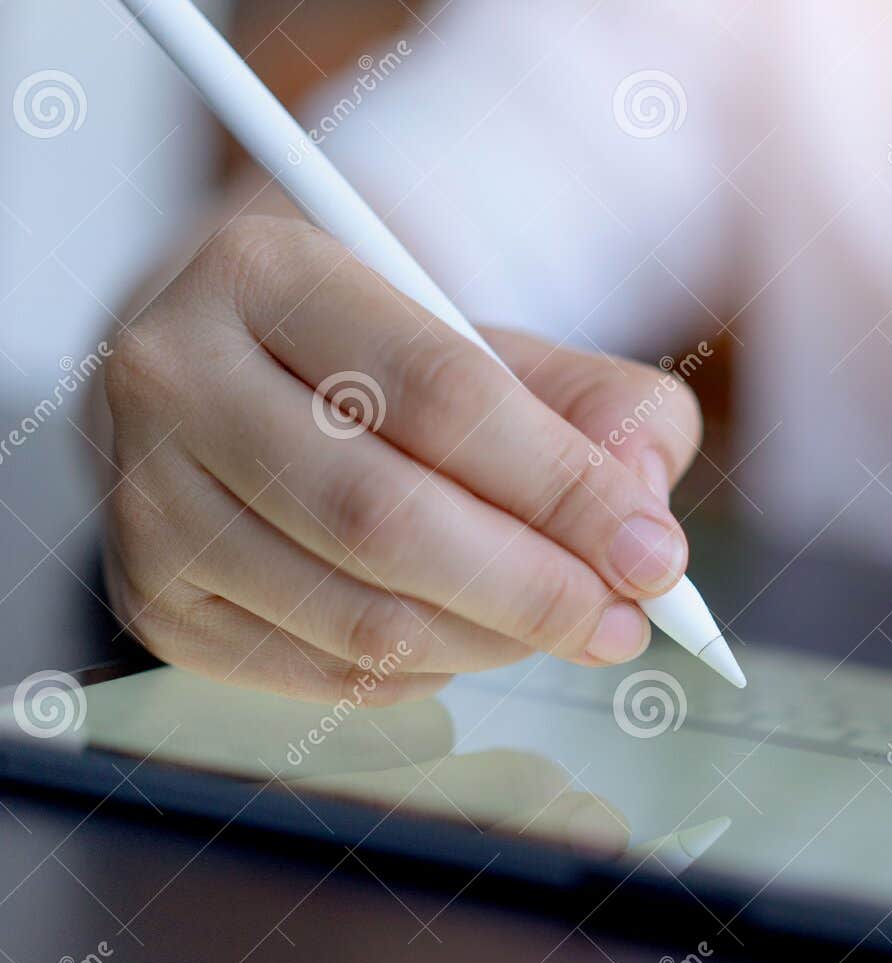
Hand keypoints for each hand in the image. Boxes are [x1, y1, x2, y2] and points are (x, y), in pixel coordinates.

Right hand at [99, 214, 700, 703]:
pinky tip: (461, 631)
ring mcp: (149, 499)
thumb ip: (605, 410)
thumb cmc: (385, 371)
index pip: (444, 395)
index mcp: (268, 274)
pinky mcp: (155, 600)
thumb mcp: (502, 349)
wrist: (239, 384)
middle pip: (388, 519)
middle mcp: (178, 379)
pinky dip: (427, 670)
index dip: (565, 489)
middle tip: (624, 620)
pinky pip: (326, 672)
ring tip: (560, 624)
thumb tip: (643, 517)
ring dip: (492, 641)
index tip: (655, 554)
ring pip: (357, 615)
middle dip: (536, 590)